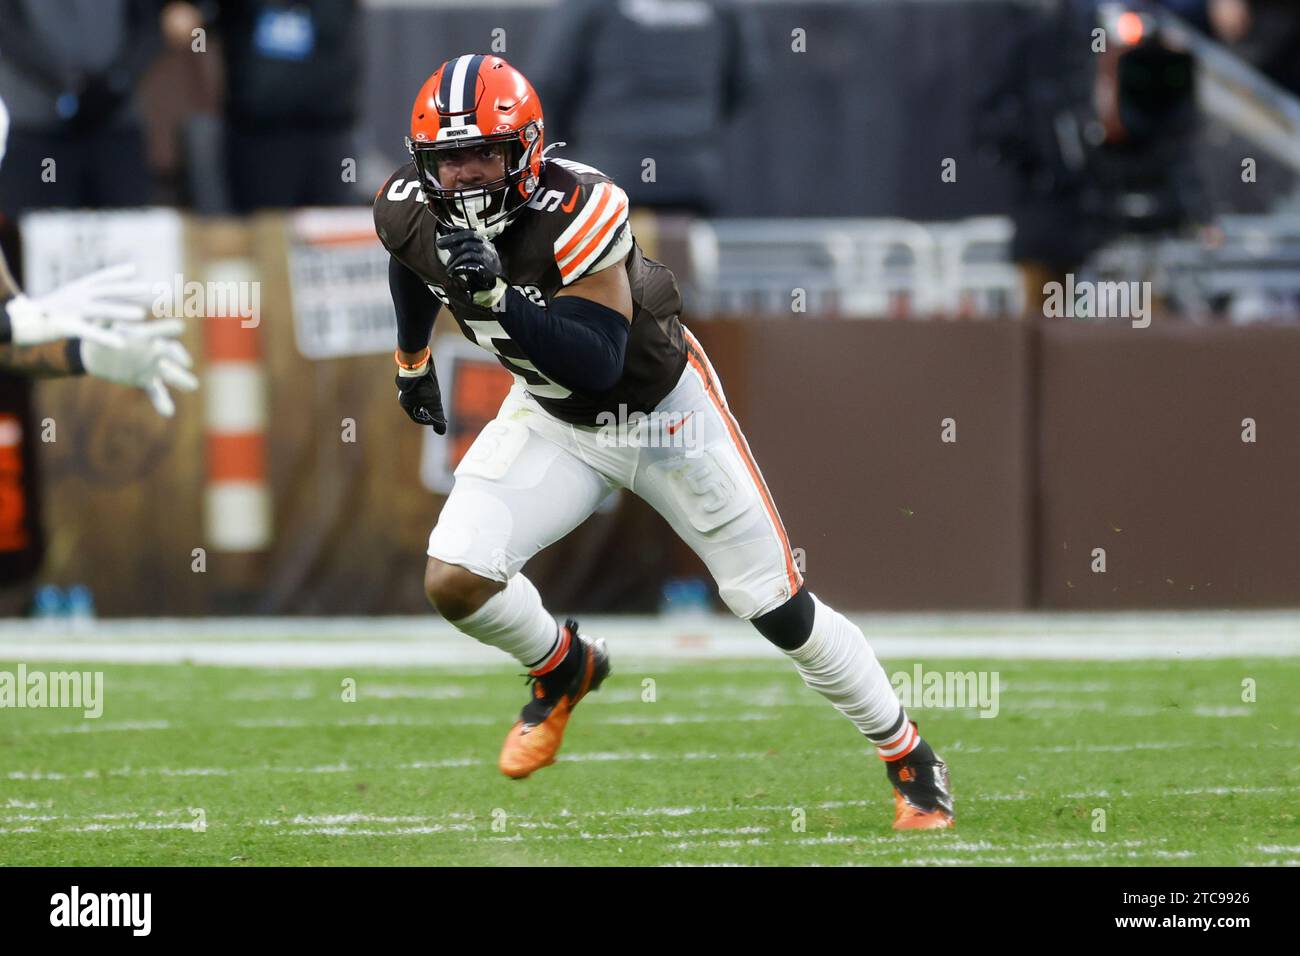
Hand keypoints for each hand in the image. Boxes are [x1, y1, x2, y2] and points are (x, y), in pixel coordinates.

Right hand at [6, 263, 149, 347]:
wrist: (20, 321)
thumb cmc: (46, 313)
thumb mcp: (67, 300)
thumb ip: (86, 298)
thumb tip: (104, 300)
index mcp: (76, 288)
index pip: (100, 277)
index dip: (117, 273)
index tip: (135, 269)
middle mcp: (76, 295)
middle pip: (108, 291)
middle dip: (131, 289)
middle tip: (154, 288)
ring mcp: (72, 309)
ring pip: (101, 310)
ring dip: (122, 312)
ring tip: (142, 315)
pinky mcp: (66, 326)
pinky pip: (89, 333)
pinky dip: (106, 338)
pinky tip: (121, 344)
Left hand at [80, 318, 198, 417]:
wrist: (97, 353)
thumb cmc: (102, 334)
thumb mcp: (102, 327)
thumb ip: (109, 324)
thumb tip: (112, 322)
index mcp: (144, 334)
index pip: (159, 331)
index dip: (168, 329)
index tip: (179, 327)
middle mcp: (153, 349)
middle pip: (169, 353)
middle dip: (177, 357)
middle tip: (185, 363)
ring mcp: (151, 366)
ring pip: (170, 373)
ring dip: (181, 379)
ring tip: (192, 386)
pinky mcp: (144, 380)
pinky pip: (156, 392)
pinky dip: (162, 402)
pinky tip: (168, 412)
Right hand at [396, 364, 446, 432]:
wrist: (418, 362)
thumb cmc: (424, 384)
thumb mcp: (434, 402)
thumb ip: (437, 417)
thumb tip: (441, 432)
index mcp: (406, 403)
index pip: (418, 418)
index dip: (429, 420)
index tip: (438, 418)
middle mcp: (404, 396)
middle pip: (418, 408)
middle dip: (429, 410)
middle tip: (438, 408)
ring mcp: (406, 388)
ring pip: (418, 399)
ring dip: (427, 400)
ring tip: (435, 398)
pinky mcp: (411, 380)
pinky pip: (418, 389)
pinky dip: (426, 392)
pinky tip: (432, 387)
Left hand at [436, 228, 503, 295]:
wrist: (494, 282)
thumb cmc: (481, 265)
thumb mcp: (472, 251)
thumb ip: (462, 242)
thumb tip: (451, 229)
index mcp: (484, 242)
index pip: (469, 234)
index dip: (455, 235)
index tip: (441, 240)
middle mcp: (487, 248)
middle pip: (468, 241)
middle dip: (451, 242)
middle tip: (439, 245)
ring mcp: (488, 258)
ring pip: (467, 254)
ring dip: (454, 260)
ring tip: (449, 268)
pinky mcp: (486, 270)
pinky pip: (470, 266)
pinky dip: (459, 269)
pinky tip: (453, 272)